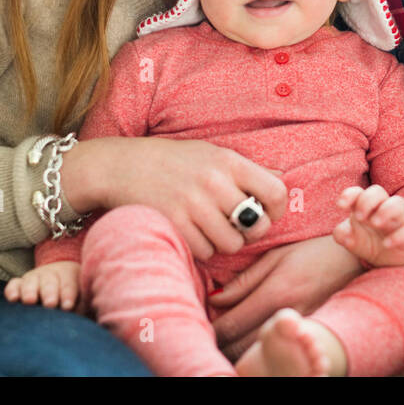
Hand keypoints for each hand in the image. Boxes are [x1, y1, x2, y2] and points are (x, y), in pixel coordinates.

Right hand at [4, 261, 84, 311]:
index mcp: (69, 275)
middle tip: (50, 303)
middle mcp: (50, 275)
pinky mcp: (19, 284)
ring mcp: (34, 278)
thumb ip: (81, 306)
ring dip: (30, 291)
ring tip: (30, 301)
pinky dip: (12, 290)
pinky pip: (14, 285)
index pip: (69, 284)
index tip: (68, 306)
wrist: (59, 281)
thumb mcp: (81, 298)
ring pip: (31, 282)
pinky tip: (13, 299)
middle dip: (50, 293)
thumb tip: (80, 322)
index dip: (68, 295)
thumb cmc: (74, 296)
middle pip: (50, 282)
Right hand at [61, 135, 287, 261]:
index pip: (275, 192)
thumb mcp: (211, 153)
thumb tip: (283, 177)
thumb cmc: (172, 161)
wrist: (120, 166)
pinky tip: (191, 233)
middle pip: (256, 225)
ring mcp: (193, 204)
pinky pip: (205, 251)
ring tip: (210, 229)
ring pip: (231, 244)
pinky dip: (202, 248)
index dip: (276, 209)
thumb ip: (246, 169)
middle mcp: (214, 182)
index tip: (265, 213)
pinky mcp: (174, 223)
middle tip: (235, 225)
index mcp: (228, 161)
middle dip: (249, 232)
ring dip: (224, 242)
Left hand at [208, 234, 363, 360]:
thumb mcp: (276, 256)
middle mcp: (288, 316)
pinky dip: (264, 353)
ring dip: (241, 353)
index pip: (231, 324)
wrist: (359, 259)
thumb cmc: (314, 251)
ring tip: (231, 342)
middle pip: (242, 347)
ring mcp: (303, 330)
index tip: (199, 326)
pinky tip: (256, 345)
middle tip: (209, 337)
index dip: (211, 330)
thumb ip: (244, 280)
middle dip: (222, 345)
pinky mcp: (313, 336)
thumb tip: (214, 299)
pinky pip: (281, 354)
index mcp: (275, 292)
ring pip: (261, 357)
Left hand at [332, 185, 403, 265]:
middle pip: (378, 191)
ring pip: (398, 203)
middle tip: (359, 217)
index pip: (357, 192)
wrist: (386, 258)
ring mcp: (397, 220)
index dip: (349, 195)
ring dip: (386, 211)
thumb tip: (344, 235)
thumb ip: (342, 234)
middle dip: (367, 200)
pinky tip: (386, 244)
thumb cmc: (366, 240)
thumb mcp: (350, 239)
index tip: (340, 206)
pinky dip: (398, 236)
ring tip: (375, 223)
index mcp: (364, 205)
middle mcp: (382, 208)